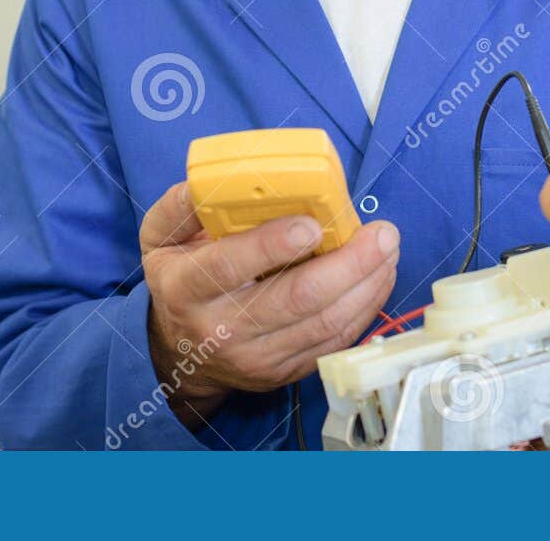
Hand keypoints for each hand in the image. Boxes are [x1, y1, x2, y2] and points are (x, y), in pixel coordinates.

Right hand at [139, 181, 399, 426]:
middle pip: (295, 300)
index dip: (271, 245)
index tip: (312, 224)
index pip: (229, 266)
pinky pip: (335, 341)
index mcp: (187, 288)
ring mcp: (258, 357)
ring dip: (366, 284)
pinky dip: (365, 307)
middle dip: (348, 265)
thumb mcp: (162, 238)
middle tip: (380, 234)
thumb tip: (225, 178)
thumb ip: (183, 205)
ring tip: (387, 249)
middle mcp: (223, 329)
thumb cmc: (180, 280)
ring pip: (324, 323)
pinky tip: (378, 277)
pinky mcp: (286, 372)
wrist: (180, 354)